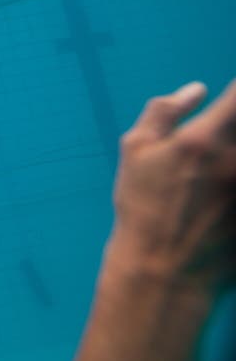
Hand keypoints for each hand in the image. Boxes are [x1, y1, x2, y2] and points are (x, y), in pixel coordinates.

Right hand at [108, 79, 235, 295]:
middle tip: (219, 136)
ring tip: (215, 171)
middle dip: (235, 125)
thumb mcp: (135, 149)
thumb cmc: (142, 205)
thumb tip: (196, 91)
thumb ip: (164, 111)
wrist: (164, 270)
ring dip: (235, 156)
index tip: (232, 95)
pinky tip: (224, 190)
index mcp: (204, 139)